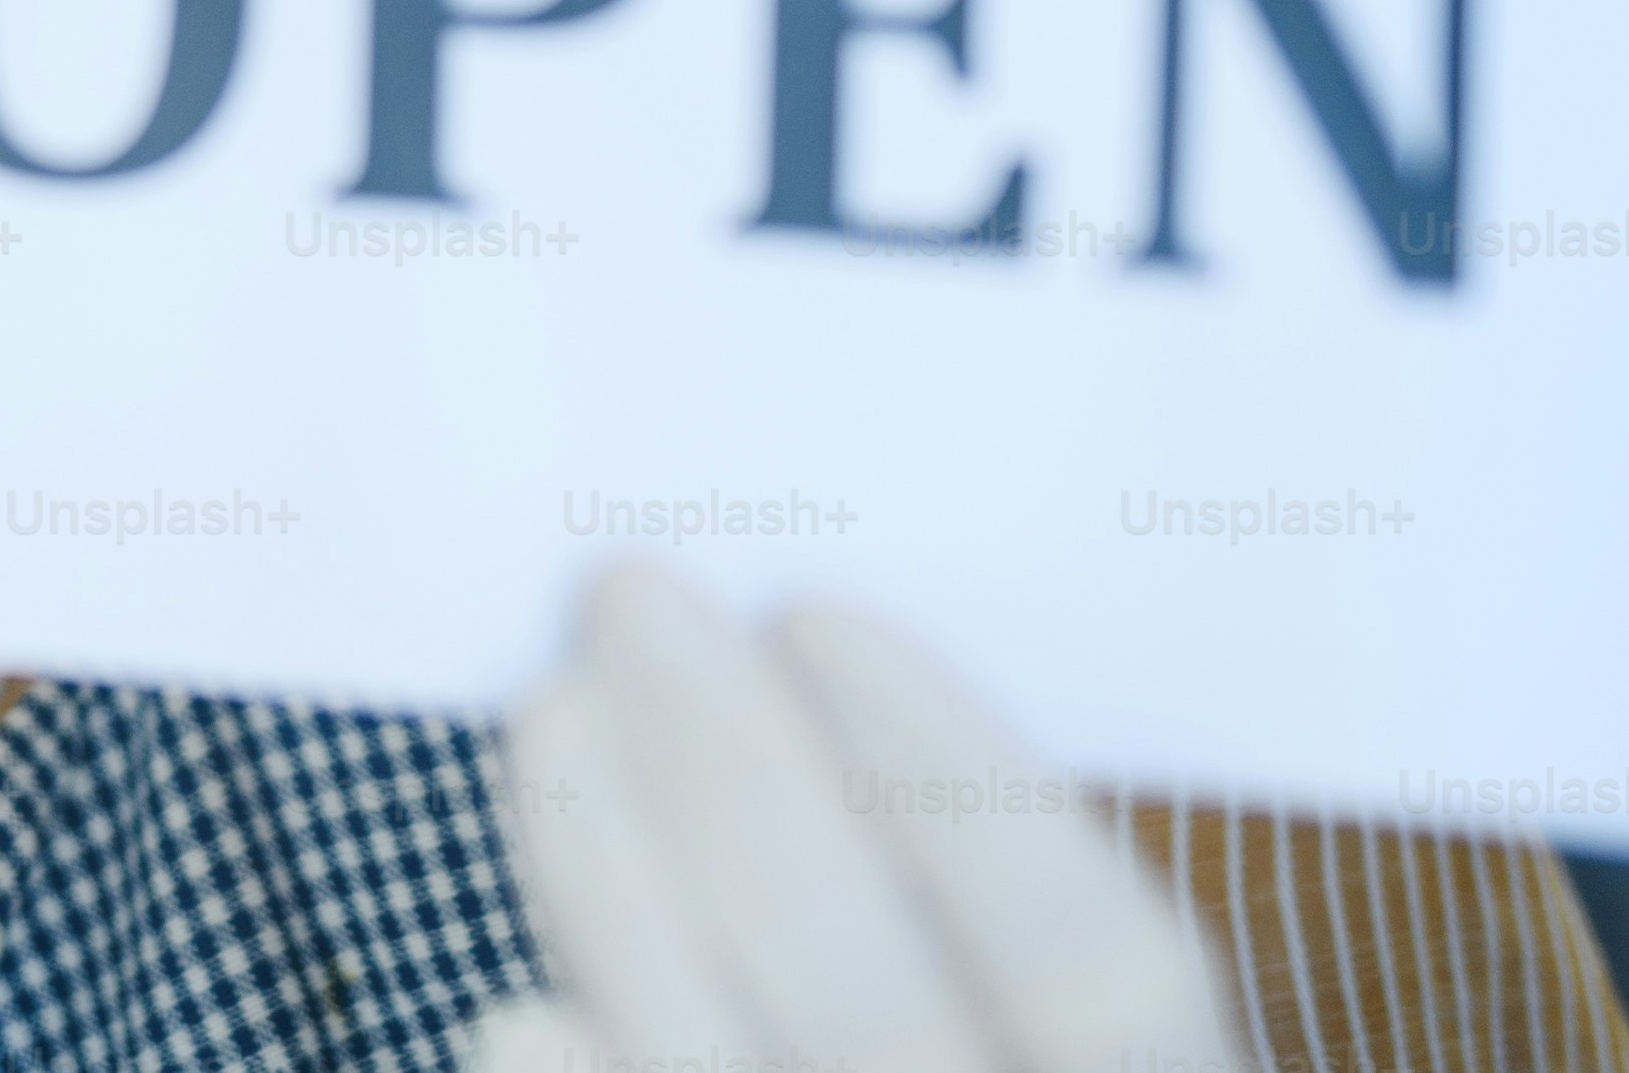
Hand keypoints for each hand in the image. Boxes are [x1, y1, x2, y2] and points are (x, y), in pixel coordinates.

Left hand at [473, 565, 1245, 1072]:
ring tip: (556, 716)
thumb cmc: (995, 1037)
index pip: (1106, 972)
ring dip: (622, 900)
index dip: (963, 786)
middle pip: (873, 1011)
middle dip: (739, 785)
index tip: (816, 614)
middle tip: (634, 599)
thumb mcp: (1054, 997)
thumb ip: (985, 891)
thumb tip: (808, 677)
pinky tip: (522, 1014)